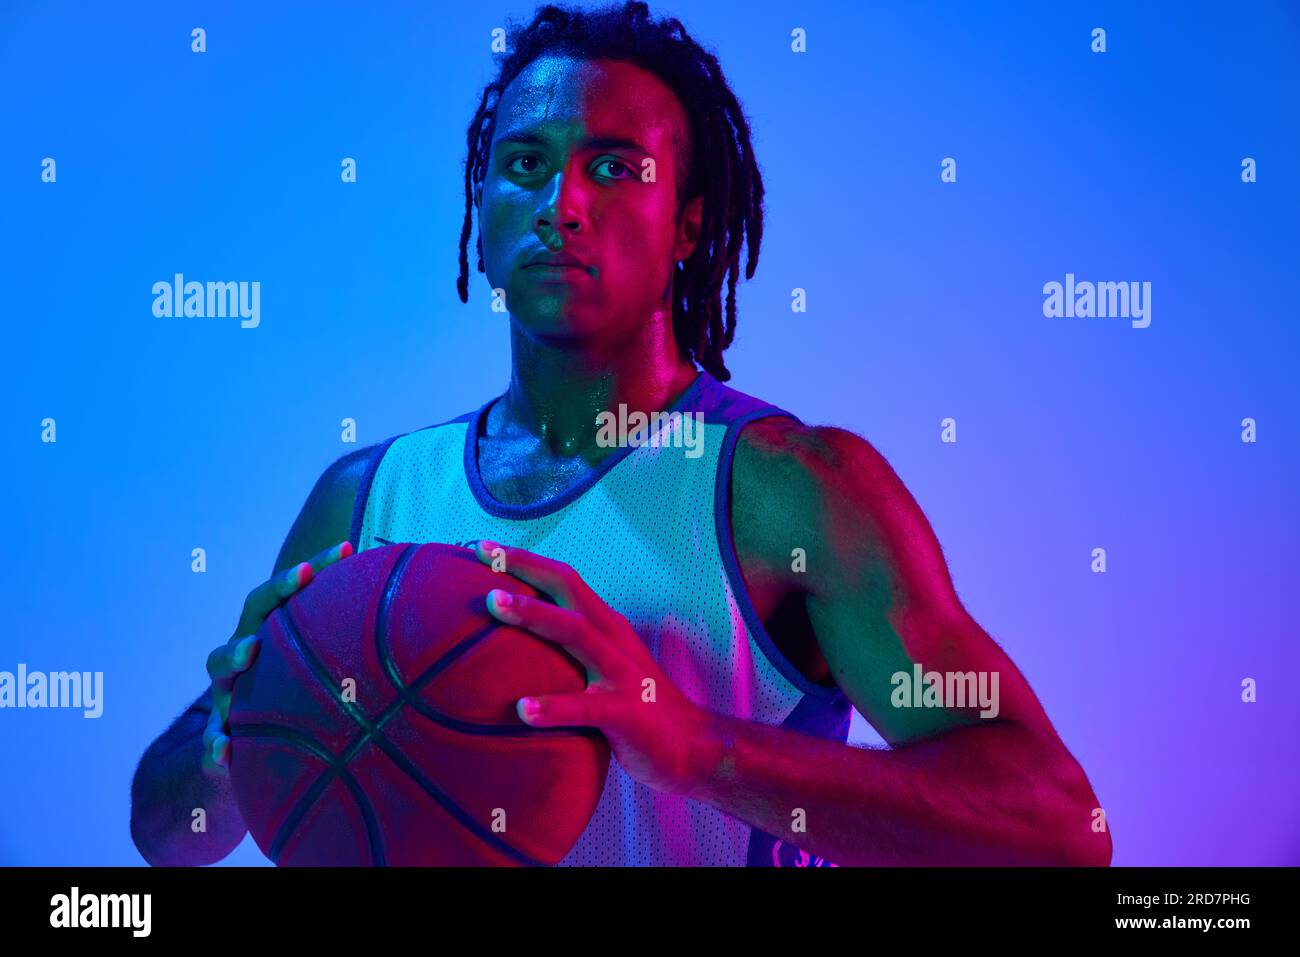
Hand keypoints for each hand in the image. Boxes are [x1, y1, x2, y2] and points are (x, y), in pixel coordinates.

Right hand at [200, 540, 352, 775]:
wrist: (271, 738)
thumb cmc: (310, 689)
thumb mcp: (330, 664)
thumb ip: (360, 643)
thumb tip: (423, 616)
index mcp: (275, 627)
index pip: (288, 592)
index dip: (309, 571)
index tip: (342, 549)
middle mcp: (250, 648)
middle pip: (253, 613)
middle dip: (274, 593)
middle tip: (300, 577)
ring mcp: (231, 684)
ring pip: (220, 664)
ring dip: (231, 654)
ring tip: (247, 653)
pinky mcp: (224, 728)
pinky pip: (214, 736)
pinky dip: (215, 743)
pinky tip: (224, 753)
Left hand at [473, 540, 719, 796]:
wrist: (695, 747)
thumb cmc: (638, 707)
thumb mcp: (604, 667)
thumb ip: (570, 650)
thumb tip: (516, 642)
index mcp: (606, 626)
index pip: (564, 581)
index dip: (525, 561)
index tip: (483, 547)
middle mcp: (613, 640)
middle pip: (568, 590)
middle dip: (525, 568)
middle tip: (482, 554)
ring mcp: (622, 675)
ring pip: (576, 634)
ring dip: (534, 615)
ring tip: (493, 604)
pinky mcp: (627, 714)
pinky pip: (587, 709)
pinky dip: (554, 707)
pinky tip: (523, 710)